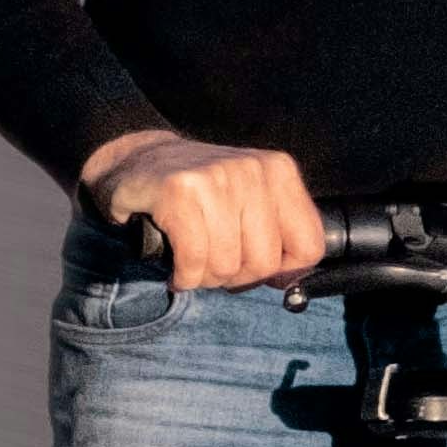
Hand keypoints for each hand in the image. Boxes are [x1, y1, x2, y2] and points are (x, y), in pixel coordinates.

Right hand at [83, 126, 326, 296]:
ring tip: (192, 257)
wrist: (138, 161)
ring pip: (227, 265)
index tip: (253, 263)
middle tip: (213, 260)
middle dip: (235, 276)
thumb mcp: (250, 203)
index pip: (309, 246)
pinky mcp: (180, 190)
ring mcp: (216, 177)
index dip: (281, 270)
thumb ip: (279, 237)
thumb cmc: (199, 195)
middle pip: (264, 263)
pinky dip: (184, 276)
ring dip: (205, 276)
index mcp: (279, 172)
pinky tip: (176, 266)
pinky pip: (195, 261)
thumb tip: (290, 285)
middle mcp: (252, 170)